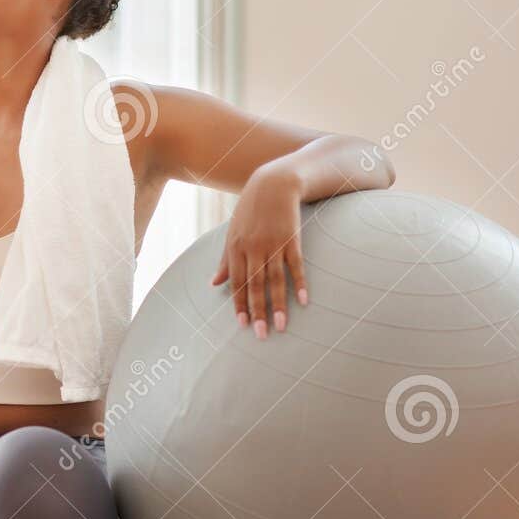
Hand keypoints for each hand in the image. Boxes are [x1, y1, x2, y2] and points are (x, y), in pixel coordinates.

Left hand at [210, 166, 308, 338]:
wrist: (273, 184)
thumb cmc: (250, 211)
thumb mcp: (232, 233)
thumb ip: (225, 260)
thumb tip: (214, 284)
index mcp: (236, 249)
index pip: (237, 282)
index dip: (240, 305)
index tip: (244, 325)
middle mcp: (253, 248)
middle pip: (255, 286)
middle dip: (258, 311)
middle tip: (262, 334)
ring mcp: (273, 244)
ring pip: (276, 280)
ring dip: (279, 304)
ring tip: (282, 326)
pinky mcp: (292, 239)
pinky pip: (296, 266)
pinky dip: (300, 283)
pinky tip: (303, 301)